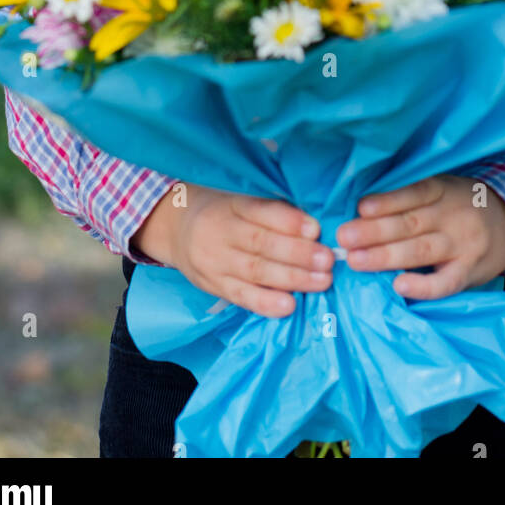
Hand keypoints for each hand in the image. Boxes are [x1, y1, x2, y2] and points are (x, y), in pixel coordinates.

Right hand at [133, 184, 334, 318]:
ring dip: (292, 279)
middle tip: (328, 259)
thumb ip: (272, 210)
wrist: (177, 228)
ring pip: (255, 271)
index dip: (288, 221)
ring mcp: (214, 261)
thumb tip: (315, 227)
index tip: (316, 229)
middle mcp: (220, 232)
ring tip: (322, 281)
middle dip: (298, 253)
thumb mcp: (241, 199)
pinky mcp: (212, 285)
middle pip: (261, 244)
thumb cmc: (223, 211)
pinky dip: (266, 303)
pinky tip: (289, 306)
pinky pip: (240, 296)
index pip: (260, 210)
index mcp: (232, 205)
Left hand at [336, 175, 504, 299]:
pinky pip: (445, 283)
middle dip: (375, 232)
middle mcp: (453, 217)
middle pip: (411, 224)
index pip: (415, 193)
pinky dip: (422, 286)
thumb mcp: (443, 190)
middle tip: (344, 238)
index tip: (360, 208)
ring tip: (357, 261)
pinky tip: (399, 286)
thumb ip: (411, 199)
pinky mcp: (469, 272)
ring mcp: (463, 246)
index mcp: (444, 190)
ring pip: (422, 251)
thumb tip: (361, 211)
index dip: (388, 201)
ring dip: (386, 257)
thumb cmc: (461, 205)